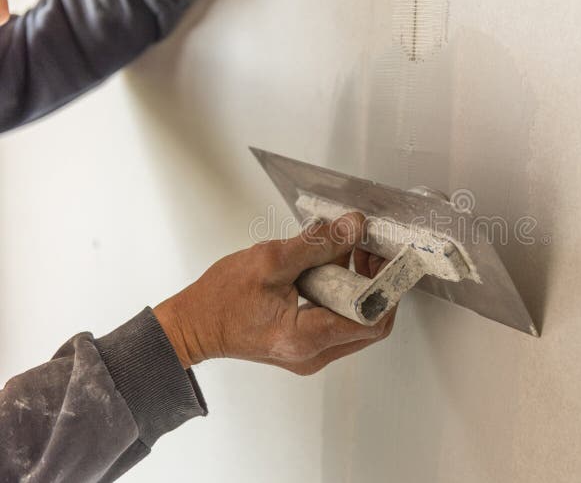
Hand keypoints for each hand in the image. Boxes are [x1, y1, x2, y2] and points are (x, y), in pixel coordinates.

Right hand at [153, 212, 395, 374]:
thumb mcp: (271, 261)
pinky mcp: (305, 342)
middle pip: (370, 320)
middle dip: (374, 281)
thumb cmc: (221, 299)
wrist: (192, 325)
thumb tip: (354, 227)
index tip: (384, 256)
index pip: (373, 319)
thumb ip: (318, 243)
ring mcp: (311, 351)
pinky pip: (337, 317)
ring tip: (343, 250)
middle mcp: (315, 353)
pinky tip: (326, 265)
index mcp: (309, 338)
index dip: (387, 287)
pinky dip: (340, 291)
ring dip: (357, 283)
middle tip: (364, 248)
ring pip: (355, 318)